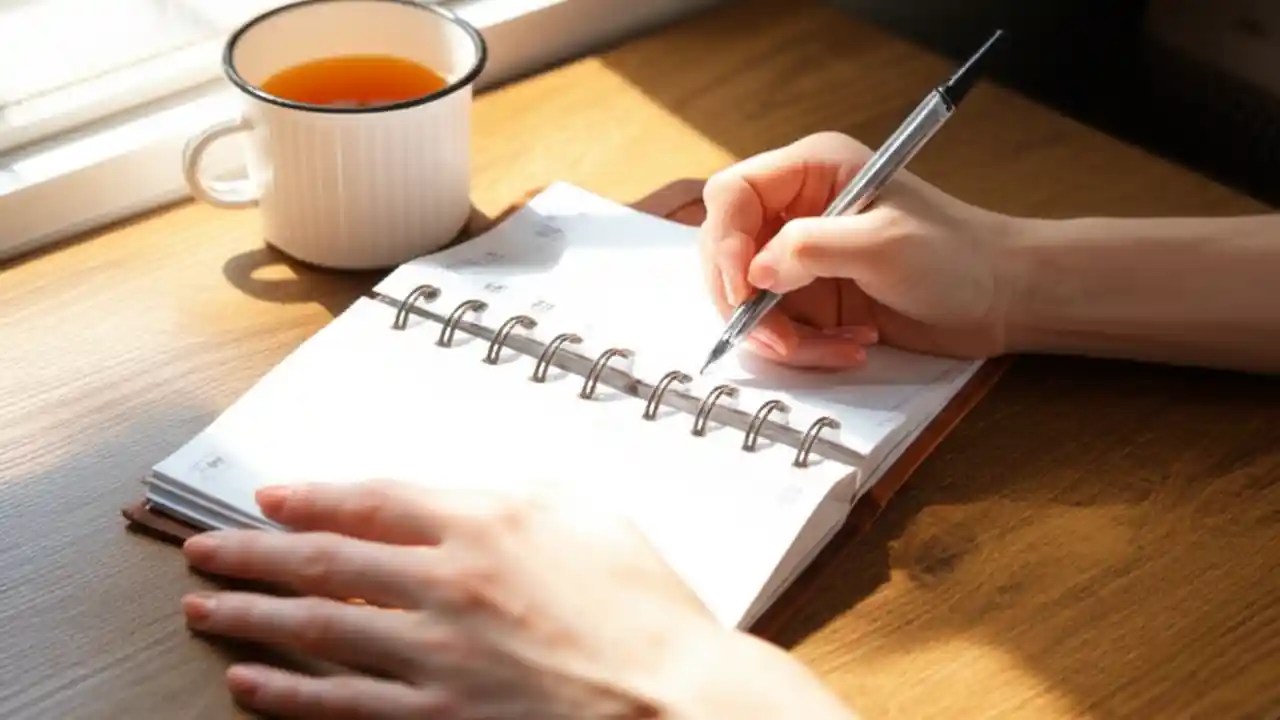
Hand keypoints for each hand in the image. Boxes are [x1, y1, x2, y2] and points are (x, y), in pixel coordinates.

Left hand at [179, 480, 854, 718]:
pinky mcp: (440, 717)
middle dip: (253, 552)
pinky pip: (343, 704)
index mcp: (487, 523)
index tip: (271, 497)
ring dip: (251, 615)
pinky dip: (288, 693)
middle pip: (324, 560)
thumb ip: (518, 497)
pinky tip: (249, 682)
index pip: (372, 501)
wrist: (676, 699)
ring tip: (205, 607)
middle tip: (205, 547)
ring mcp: (439, 654)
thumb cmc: (646, 611)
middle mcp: (449, 582)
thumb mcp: (591, 518)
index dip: (312, 496)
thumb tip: (463, 495)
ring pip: (318, 628)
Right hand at [699, 131, 1017, 367]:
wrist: (1003, 298)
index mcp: (812, 171)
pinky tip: (854, 344)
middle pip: (726, 252)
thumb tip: (753, 272)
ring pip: (748, 300)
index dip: (724, 242)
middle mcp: (797, 209)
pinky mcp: (813, 298)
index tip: (742, 289)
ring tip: (837, 346)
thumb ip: (809, 249)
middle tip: (778, 338)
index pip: (732, 196)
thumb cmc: (957, 256)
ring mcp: (802, 257)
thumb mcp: (883, 245)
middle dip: (746, 302)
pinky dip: (807, 348)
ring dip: (781, 335)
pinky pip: (781, 328)